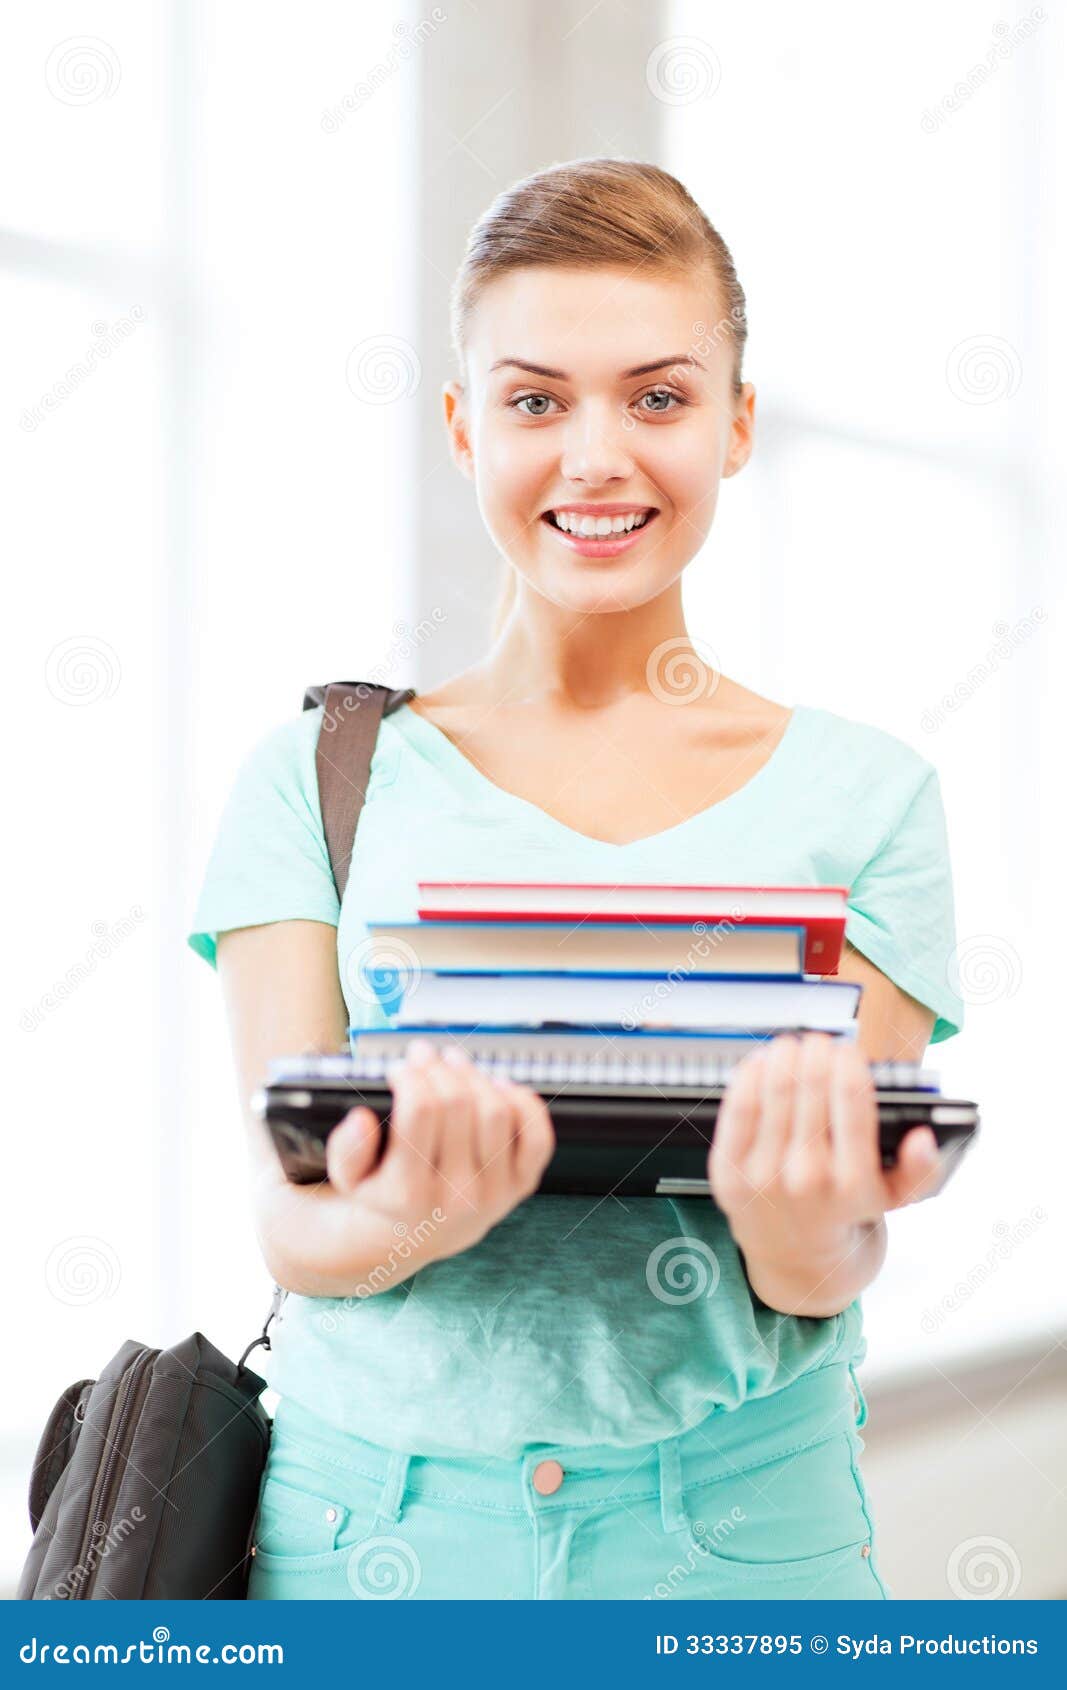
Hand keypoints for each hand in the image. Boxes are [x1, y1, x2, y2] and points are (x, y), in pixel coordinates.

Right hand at [321, 1037, 554, 1277]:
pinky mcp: (522, 1186)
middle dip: (437, 1067)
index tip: (399, 1069)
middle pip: (457, 1104)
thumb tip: (361, 1120)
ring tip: (453, 1063)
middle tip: (423, 1054)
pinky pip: (538, 1136)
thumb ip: (347, 1150)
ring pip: (496, 1111)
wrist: (419, 1233)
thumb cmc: (384, 1193)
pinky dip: (523, 1102)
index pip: (420, 1111)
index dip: (410, 1077)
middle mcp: (458, 1197)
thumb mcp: (348, 1179)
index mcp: (411, 1195)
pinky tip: (498, 1085)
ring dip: (474, 1076)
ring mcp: (495, 1192)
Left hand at [706, 1033, 945, 1275]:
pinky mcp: (729, 1171)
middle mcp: (806, 1178)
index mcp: (852, 1182)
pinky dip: (750, 1074)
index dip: (849, 1060)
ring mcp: (763, 1174)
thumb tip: (923, 1138)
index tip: (849, 1048)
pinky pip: (738, 1107)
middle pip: (810, 1085)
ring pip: (773, 1088)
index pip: (852, 1098)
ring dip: (785, 1054)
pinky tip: (762, 1060)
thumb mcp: (893, 1198)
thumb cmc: (845, 1213)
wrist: (796, 1258)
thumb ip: (919, 1168)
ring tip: (793, 1045)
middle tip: (820, 1041)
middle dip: (817, 1051)